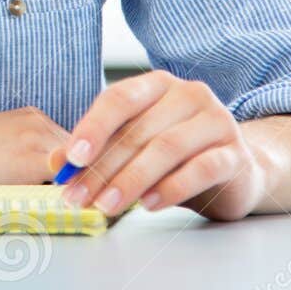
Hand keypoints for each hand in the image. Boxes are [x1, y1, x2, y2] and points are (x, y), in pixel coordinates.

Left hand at [53, 71, 268, 220]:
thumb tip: (55, 163)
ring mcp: (217, 121)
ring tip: (107, 205)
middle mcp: (189, 94)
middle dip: (103, 167)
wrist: (235, 171)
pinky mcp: (235, 154)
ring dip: (131, 180)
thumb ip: (97, 151)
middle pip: (139, 130)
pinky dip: (171, 188)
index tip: (71, 158)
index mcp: (158, 84)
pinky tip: (148, 205)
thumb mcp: (133, 147)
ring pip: (166, 148)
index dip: (92, 127)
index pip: (119, 98)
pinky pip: (200, 169)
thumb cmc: (176, 155)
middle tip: (79, 197)